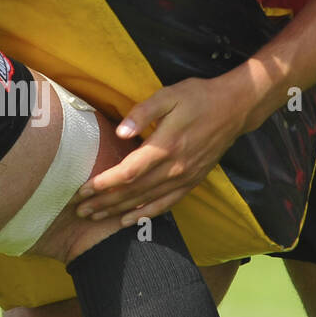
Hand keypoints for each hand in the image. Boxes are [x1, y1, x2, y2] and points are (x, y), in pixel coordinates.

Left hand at [74, 72, 256, 224]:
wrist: (235, 108)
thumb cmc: (198, 97)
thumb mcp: (169, 95)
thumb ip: (142, 112)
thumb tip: (120, 132)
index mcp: (166, 145)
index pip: (129, 172)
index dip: (105, 183)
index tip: (84, 189)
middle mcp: (175, 167)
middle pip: (134, 191)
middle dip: (105, 201)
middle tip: (80, 209)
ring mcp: (185, 177)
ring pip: (146, 201)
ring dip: (119, 211)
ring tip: (95, 216)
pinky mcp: (192, 181)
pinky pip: (166, 204)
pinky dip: (146, 214)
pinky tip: (129, 220)